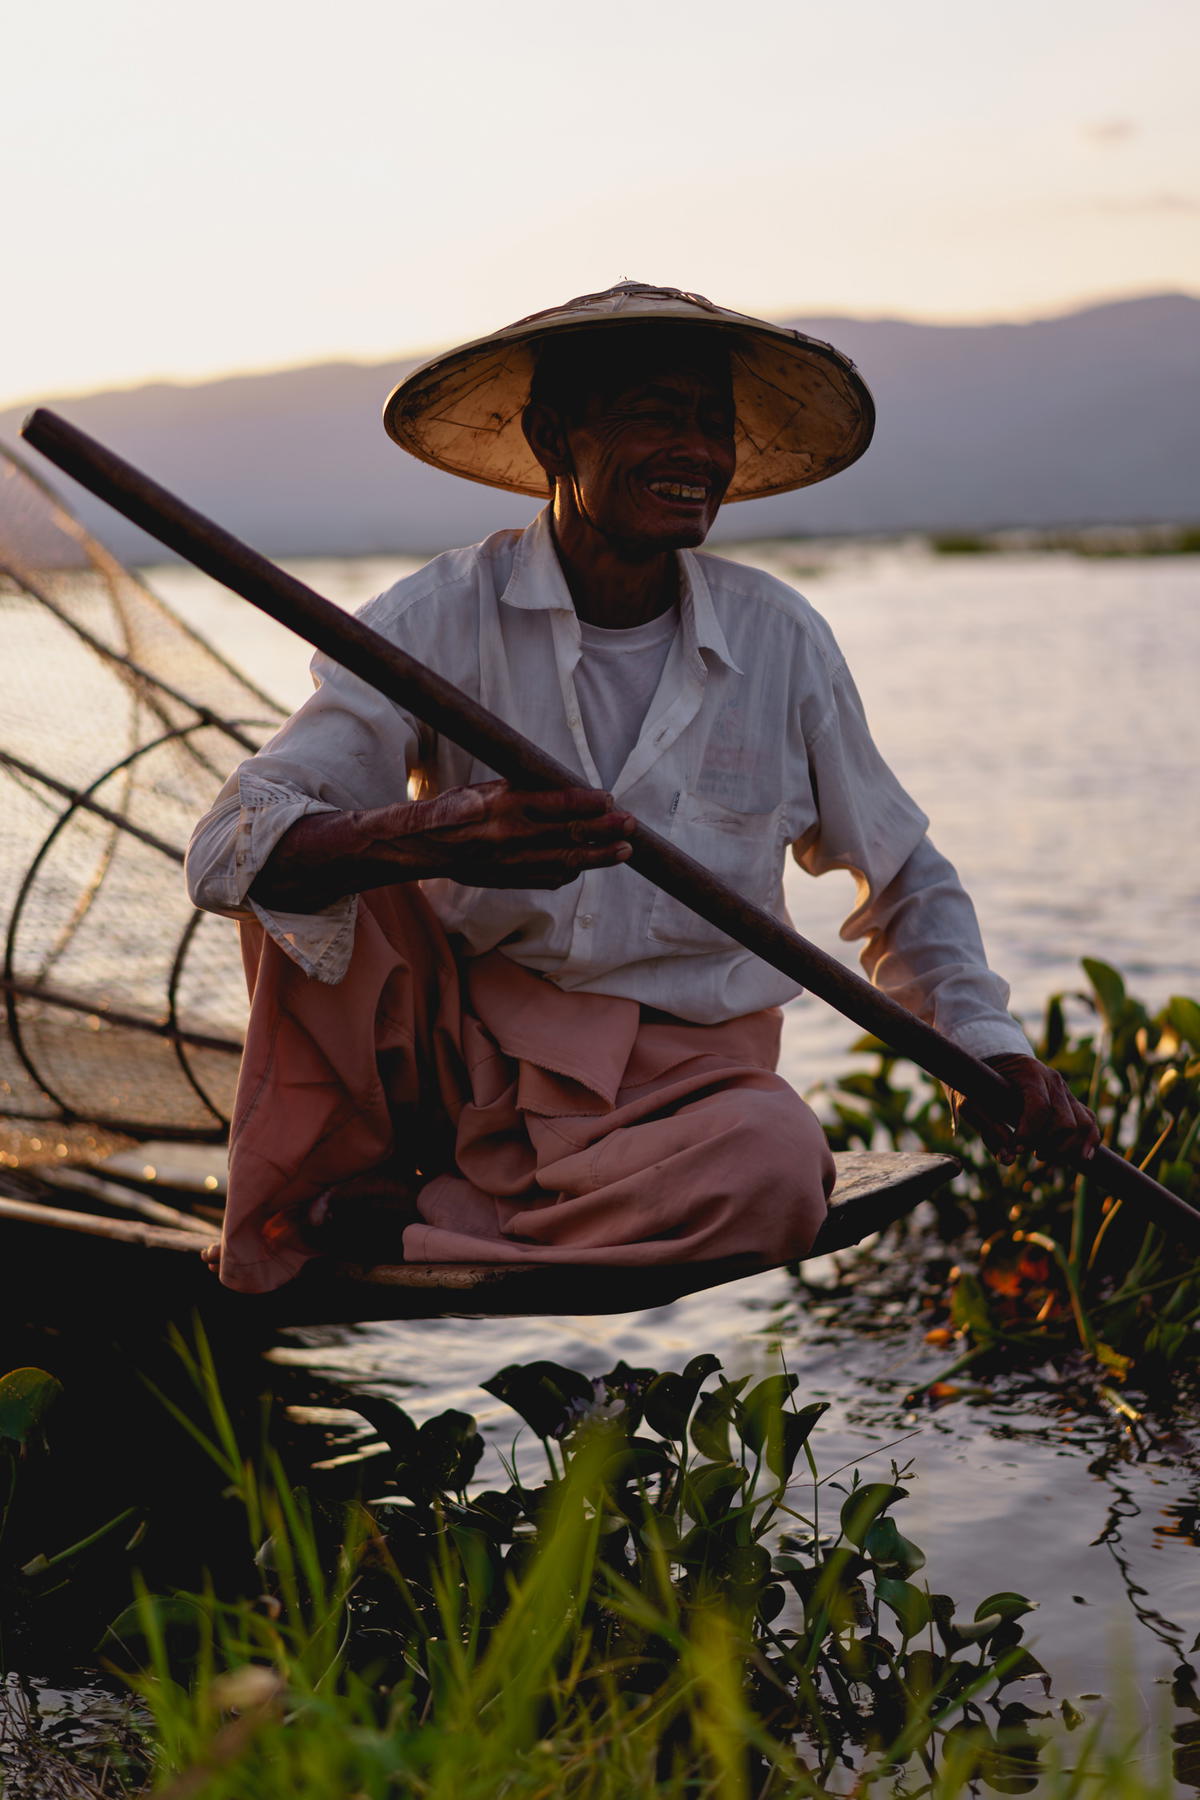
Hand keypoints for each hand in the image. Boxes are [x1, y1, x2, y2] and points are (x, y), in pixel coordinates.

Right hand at [385, 781, 635, 888]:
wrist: (423, 846)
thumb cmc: (455, 809)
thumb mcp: (484, 787)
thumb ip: (523, 789)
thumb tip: (563, 785)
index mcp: (504, 804)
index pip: (558, 803)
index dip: (589, 802)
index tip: (609, 798)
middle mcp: (511, 834)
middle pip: (570, 834)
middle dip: (605, 830)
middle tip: (630, 825)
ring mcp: (512, 861)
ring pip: (566, 861)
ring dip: (599, 856)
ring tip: (624, 850)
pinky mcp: (510, 879)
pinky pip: (550, 878)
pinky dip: (572, 872)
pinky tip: (588, 865)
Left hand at [954, 1053, 1100, 1170]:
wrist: (997, 1064)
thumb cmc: (982, 1086)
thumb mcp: (974, 1103)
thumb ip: (989, 1130)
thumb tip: (1008, 1160)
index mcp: (1029, 1073)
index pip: (1040, 1107)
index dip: (1030, 1134)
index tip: (1016, 1149)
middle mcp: (1053, 1079)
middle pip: (1064, 1120)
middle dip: (1048, 1144)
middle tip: (1029, 1153)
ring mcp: (1065, 1090)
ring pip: (1082, 1123)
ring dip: (1066, 1148)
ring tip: (1042, 1155)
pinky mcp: (1071, 1101)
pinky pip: (1090, 1121)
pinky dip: (1090, 1141)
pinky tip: (1082, 1158)